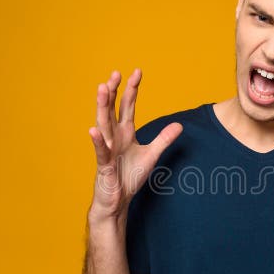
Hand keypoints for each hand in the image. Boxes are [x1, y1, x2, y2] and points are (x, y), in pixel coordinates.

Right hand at [88, 69, 182, 219]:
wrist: (117, 201)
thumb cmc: (129, 177)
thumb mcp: (151, 155)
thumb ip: (163, 139)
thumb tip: (180, 124)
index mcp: (125, 133)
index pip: (127, 106)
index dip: (132, 90)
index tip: (137, 72)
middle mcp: (113, 137)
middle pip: (112, 110)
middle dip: (114, 91)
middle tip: (115, 73)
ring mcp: (107, 150)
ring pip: (104, 125)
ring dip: (102, 107)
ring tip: (102, 89)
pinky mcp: (104, 165)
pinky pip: (100, 151)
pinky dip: (97, 141)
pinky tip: (94, 130)